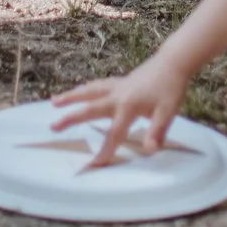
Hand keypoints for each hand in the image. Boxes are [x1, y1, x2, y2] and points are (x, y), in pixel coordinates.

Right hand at [51, 56, 191, 165]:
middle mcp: (118, 96)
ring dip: (71, 97)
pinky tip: (79, 91)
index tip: (94, 165)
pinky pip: (97, 86)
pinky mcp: (120, 82)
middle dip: (71, 119)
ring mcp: (117, 87)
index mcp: (128, 106)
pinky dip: (85, 89)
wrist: (174, 62)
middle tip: (53, 127)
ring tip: (53, 102)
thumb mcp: (168, 112)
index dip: (105, 151)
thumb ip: (157, 132)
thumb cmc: (171, 88)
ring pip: (89, 92)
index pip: (114, 134)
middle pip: (90, 109)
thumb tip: (149, 151)